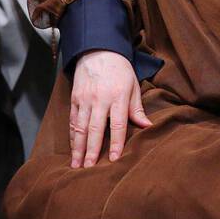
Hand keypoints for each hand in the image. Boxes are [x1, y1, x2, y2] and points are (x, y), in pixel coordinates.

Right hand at [69, 50, 151, 167]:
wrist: (98, 49)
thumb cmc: (120, 70)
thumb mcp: (133, 85)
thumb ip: (136, 108)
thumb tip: (147, 127)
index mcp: (117, 97)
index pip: (117, 124)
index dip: (116, 143)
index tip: (114, 159)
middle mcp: (99, 99)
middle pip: (95, 129)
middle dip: (92, 151)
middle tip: (90, 169)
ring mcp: (85, 99)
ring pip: (80, 128)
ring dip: (78, 148)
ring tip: (76, 165)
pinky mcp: (75, 98)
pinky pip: (73, 120)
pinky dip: (72, 136)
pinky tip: (73, 148)